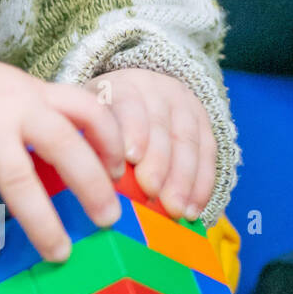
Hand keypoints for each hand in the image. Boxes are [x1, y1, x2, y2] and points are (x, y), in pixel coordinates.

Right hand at [0, 48, 126, 262]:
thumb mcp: (13, 90)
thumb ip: (43, 115)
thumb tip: (82, 162)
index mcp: (36, 95)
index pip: (86, 108)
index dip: (110, 139)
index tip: (121, 169)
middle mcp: (15, 113)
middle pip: (63, 144)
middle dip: (90, 184)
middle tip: (108, 220)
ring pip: (20, 179)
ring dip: (42, 220)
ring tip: (59, 252)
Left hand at [84, 68, 215, 221]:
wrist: (139, 92)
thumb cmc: (103, 117)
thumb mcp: (88, 116)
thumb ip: (86, 138)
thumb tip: (85, 175)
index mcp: (119, 85)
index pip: (126, 101)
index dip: (132, 128)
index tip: (130, 158)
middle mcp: (154, 89)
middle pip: (160, 124)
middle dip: (158, 162)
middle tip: (151, 191)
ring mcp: (182, 104)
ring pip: (186, 141)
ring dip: (182, 179)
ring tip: (174, 209)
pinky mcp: (204, 122)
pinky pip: (207, 153)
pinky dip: (201, 184)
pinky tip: (193, 208)